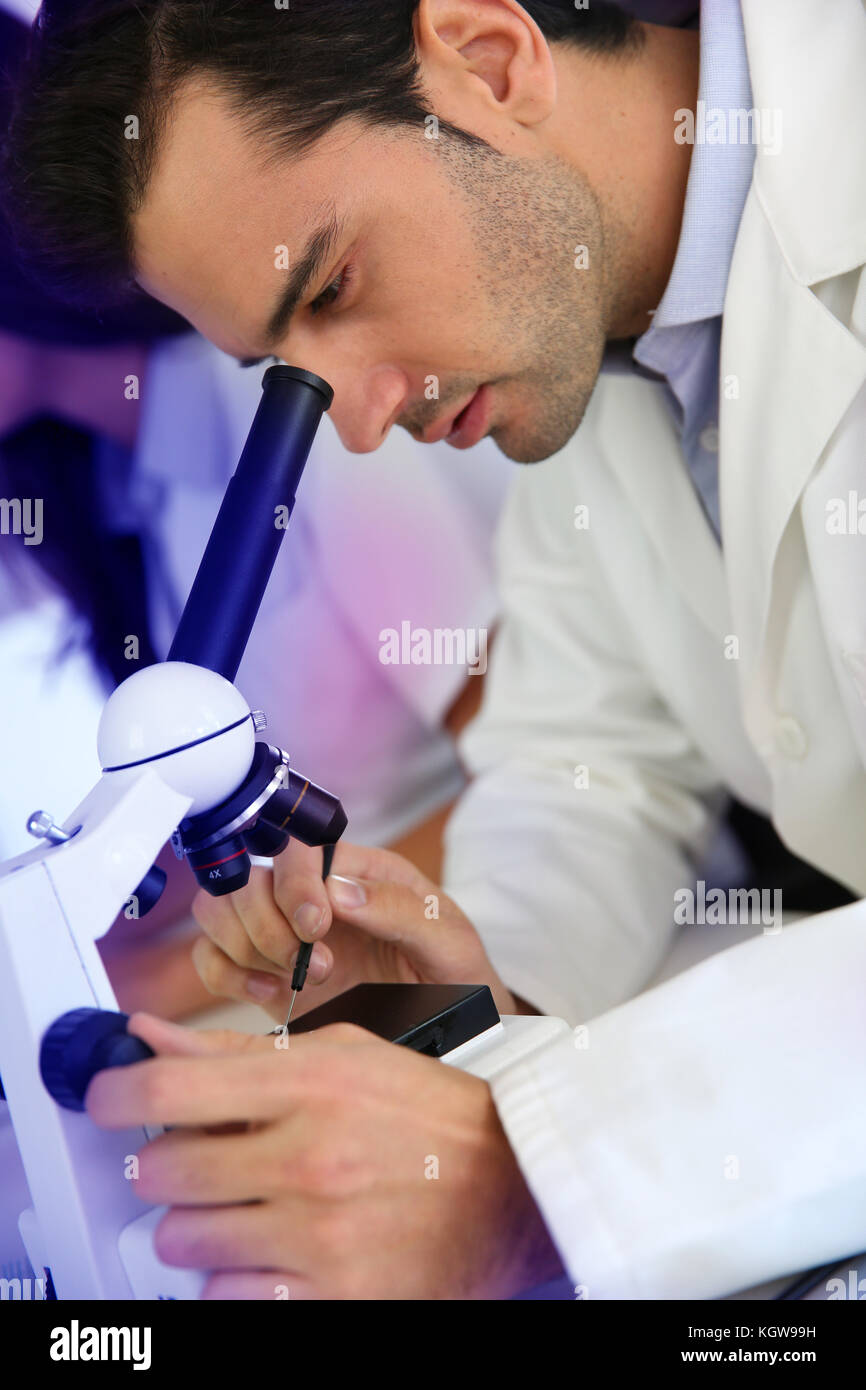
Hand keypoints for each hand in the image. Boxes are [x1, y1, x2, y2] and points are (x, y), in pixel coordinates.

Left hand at [86, 1012, 565, 1298]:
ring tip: (241, 1207)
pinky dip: (233, 1277)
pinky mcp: (333, 1297)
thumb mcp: (346, 1054)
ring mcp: (319, 1235)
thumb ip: (242, 1053)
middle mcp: (309, 1159)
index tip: (108, 1100)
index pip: (169, 1090)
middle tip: (194, 1159)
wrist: (517, 1192)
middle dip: (164, 1165)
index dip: (114, 1095)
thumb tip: (154, 1039)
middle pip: (164, 1171)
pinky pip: (227, 1297)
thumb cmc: (433, 1117)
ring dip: (197, 1223)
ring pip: (185, 1240)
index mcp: (312, 1086)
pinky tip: (268, 1251)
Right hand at [191, 840, 518, 1021]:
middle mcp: (313, 895)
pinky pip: (211, 958)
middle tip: (314, 963)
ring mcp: (284, 933)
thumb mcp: (450, 940)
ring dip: (244, 944)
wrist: (454, 1032)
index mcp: (358, 870)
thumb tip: (339, 890)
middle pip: (247, 878)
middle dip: (268, 924)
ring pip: (218, 911)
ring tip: (293, 977)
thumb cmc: (457, 978)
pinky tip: (268, 992)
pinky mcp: (265, 973)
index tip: (316, 927)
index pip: (297, 851)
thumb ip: (401, 909)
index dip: (294, 886)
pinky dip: (225, 974)